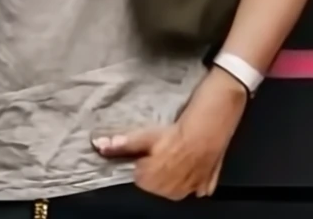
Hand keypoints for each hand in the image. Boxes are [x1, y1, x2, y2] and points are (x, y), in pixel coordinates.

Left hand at [91, 67, 247, 199]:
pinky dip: (192, 174)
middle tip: (163, 145)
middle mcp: (172, 191)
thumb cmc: (179, 127)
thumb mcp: (148, 133)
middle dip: (155, 166)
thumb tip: (100, 145)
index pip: (137, 176)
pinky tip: (192, 158)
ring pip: (173, 185)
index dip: (141, 158)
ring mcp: (192, 189)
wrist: (213, 121)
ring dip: (172, 171)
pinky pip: (194, 185)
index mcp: (155, 181)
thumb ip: (124, 143)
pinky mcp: (207, 184)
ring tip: (177, 149)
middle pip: (155, 183)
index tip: (147, 146)